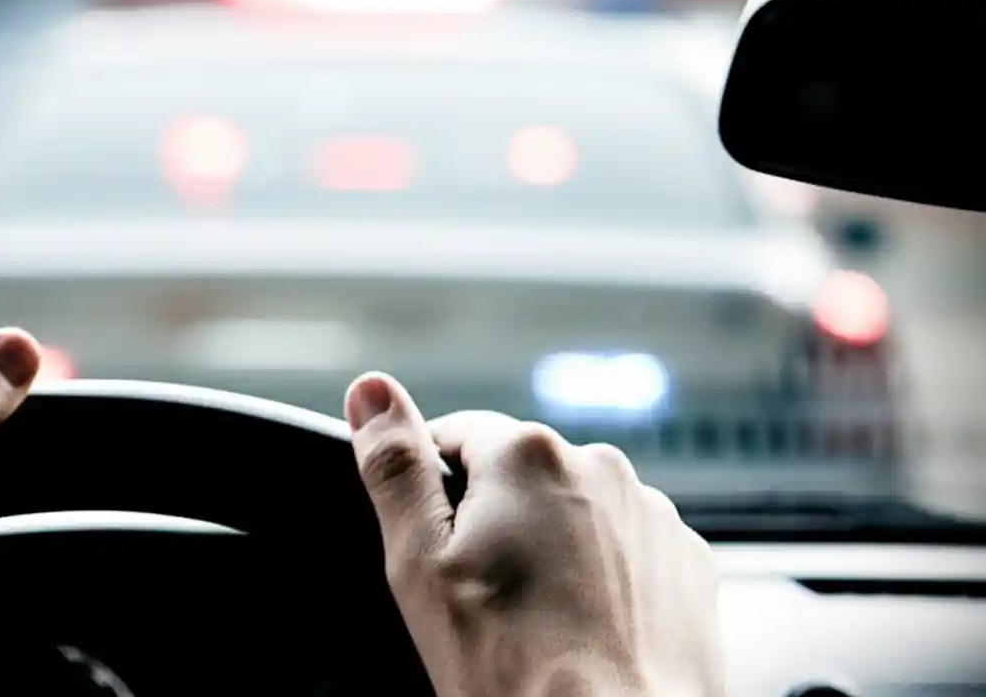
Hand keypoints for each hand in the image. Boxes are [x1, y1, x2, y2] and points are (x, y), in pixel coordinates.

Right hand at [345, 373, 723, 696]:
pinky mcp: (687, 559)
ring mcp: (651, 512)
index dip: (432, 493)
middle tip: (482, 598)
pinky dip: (604, 576)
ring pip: (575, 511)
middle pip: (518, 474)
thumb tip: (370, 390)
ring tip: (537, 621)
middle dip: (495, 521)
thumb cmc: (513, 668)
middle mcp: (599, 464)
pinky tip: (586, 627)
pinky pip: (627, 547)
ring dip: (552, 547)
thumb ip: (395, 468)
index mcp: (526, 453)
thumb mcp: (421, 566)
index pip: (455, 436)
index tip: (435, 551)